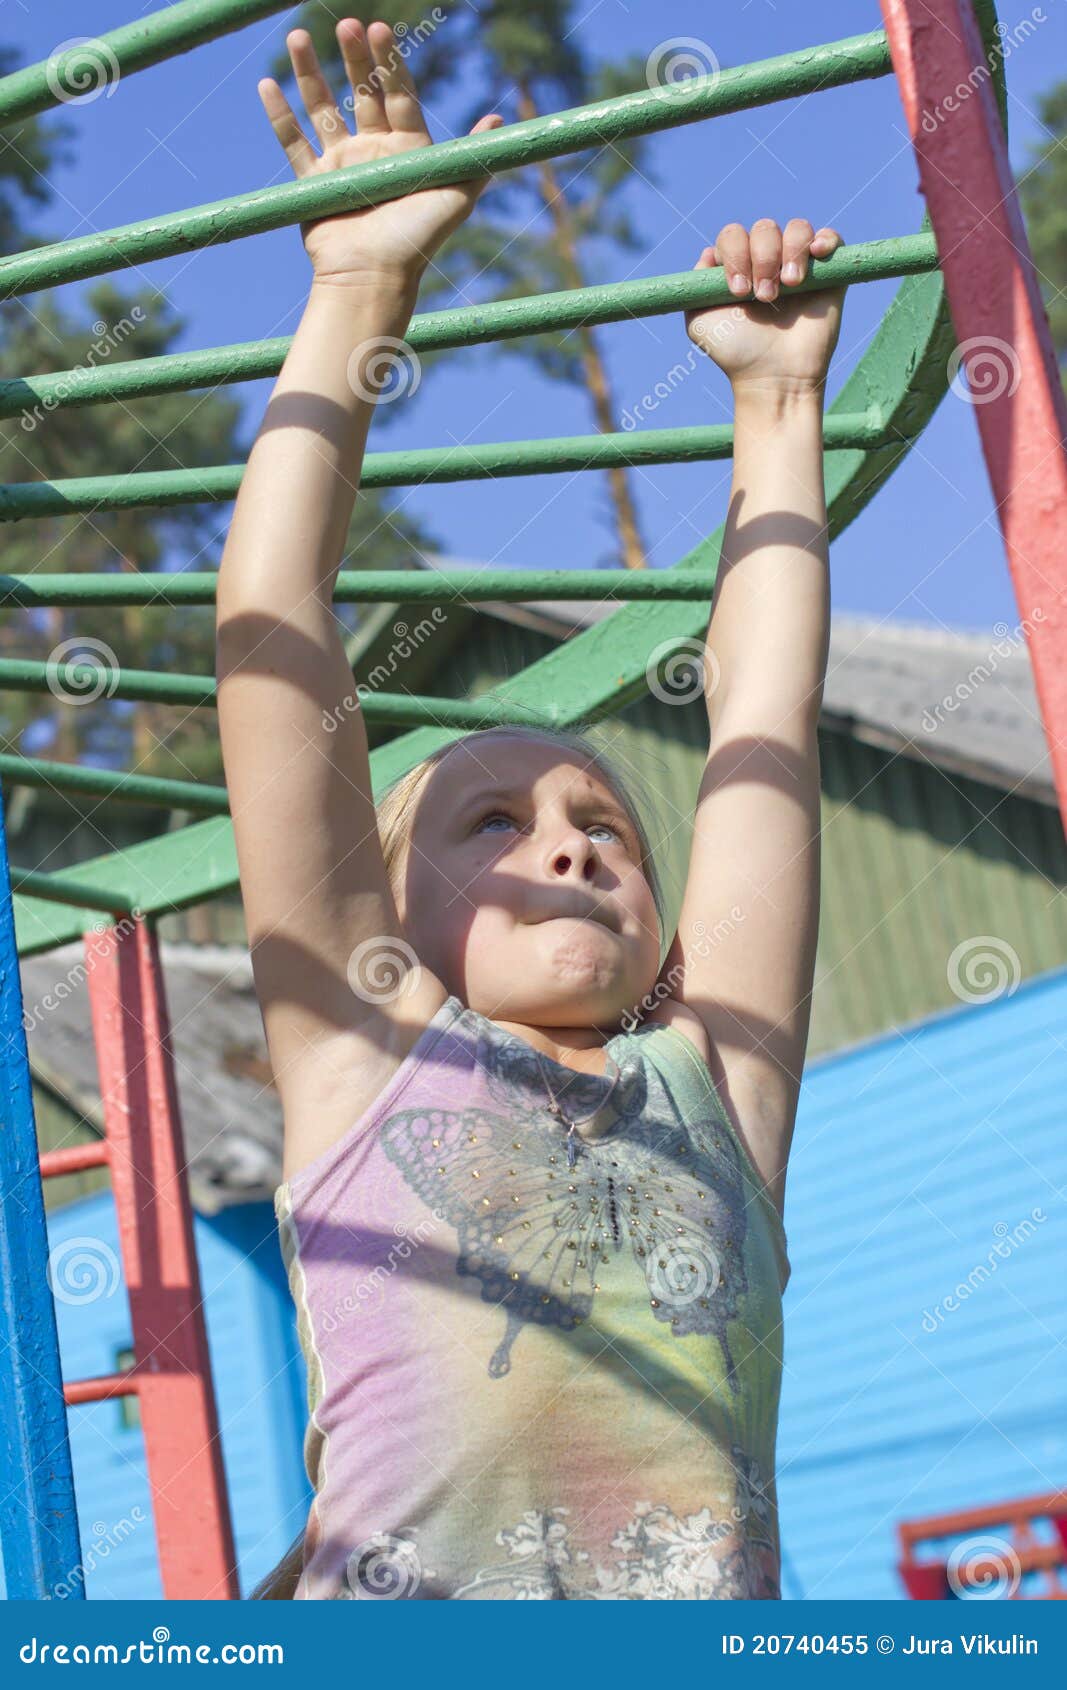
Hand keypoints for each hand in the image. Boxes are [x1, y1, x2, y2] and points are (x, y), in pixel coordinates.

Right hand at [259, 18, 501, 290]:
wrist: (372, 278)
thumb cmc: (415, 241)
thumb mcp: (456, 197)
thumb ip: (474, 157)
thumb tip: (499, 118)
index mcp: (407, 151)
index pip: (398, 93)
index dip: (390, 61)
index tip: (379, 28)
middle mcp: (374, 153)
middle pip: (362, 93)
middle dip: (353, 58)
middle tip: (346, 25)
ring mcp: (342, 166)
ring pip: (323, 109)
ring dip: (310, 73)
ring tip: (298, 36)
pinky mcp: (315, 184)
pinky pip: (293, 144)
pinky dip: (279, 116)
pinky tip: (267, 84)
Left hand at [686, 219, 845, 392]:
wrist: (775, 377)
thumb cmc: (736, 354)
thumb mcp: (699, 321)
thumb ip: (696, 285)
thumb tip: (710, 254)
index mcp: (738, 267)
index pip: (733, 236)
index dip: (735, 255)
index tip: (739, 290)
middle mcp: (767, 262)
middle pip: (764, 229)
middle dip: (763, 258)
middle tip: (764, 298)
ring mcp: (798, 265)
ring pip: (797, 228)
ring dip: (790, 252)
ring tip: (790, 286)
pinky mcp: (829, 274)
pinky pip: (831, 237)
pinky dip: (825, 239)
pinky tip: (818, 255)